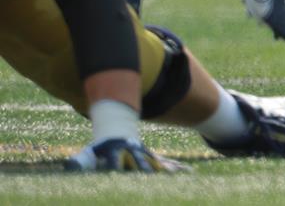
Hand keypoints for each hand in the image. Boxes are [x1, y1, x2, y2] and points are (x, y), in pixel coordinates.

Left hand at [68, 138, 182, 172]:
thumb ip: (80, 161)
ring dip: (165, 171)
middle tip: (149, 179)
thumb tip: (69, 166)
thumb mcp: (89, 153)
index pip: (116, 162)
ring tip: (178, 176)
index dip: (117, 167)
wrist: (119, 131)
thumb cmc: (101, 148)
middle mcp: (133, 153)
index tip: (117, 173)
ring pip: (156, 164)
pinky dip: (176, 168)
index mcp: (116, 153)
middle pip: (139, 164)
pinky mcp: (152, 159)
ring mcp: (144, 155)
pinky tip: (189, 172)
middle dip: (144, 171)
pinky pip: (165, 165)